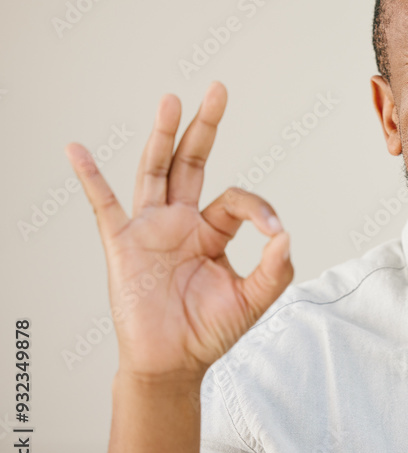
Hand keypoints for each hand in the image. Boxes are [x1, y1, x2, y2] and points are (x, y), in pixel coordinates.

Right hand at [66, 82, 292, 379]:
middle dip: (205, 127)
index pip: (235, 199)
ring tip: (172, 100)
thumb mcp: (254, 299)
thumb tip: (285, 234)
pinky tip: (77, 150)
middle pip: (191, 163)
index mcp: (211, 232)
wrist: (172, 363)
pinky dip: (90, 178)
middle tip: (218, 89)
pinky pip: (103, 205)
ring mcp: (149, 230)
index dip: (259, 209)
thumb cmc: (209, 330)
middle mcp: (180, 222)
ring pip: (155, 171)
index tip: (274, 232)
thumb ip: (275, 268)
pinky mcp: (122, 245)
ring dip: (162, 136)